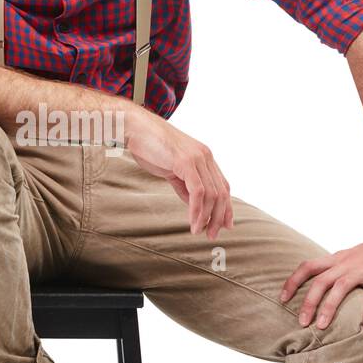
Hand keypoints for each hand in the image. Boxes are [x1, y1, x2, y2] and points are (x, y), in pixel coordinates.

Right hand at [123, 108, 232, 239]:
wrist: (135, 127)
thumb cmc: (150, 146)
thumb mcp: (172, 167)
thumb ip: (184, 184)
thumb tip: (194, 204)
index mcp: (204, 156)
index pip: (223, 185)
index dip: (226, 207)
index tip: (225, 225)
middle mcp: (205, 156)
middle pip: (222, 192)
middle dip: (219, 217)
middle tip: (212, 234)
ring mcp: (197, 158)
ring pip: (212, 194)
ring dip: (207, 217)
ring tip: (200, 231)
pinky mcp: (185, 162)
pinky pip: (198, 192)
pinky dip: (197, 210)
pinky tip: (193, 222)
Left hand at [279, 220, 362, 331]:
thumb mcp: (351, 258)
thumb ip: (338, 272)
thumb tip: (324, 292)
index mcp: (337, 259)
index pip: (308, 267)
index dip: (293, 281)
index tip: (282, 298)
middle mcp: (346, 263)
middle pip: (320, 281)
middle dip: (308, 302)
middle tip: (301, 322)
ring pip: (340, 287)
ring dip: (329, 307)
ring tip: (322, 327)